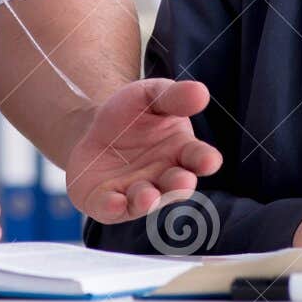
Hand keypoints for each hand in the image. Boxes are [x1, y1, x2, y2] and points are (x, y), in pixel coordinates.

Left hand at [63, 79, 222, 222]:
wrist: (92, 124)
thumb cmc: (132, 112)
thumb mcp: (150, 95)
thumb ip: (174, 96)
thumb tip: (201, 92)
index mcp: (181, 151)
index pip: (199, 158)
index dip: (206, 160)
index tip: (209, 161)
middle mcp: (163, 177)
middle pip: (177, 186)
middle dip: (180, 184)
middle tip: (182, 180)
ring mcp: (136, 192)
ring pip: (146, 201)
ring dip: (148, 200)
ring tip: (148, 196)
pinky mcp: (107, 201)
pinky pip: (111, 209)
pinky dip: (113, 207)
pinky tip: (114, 202)